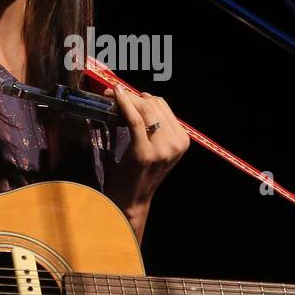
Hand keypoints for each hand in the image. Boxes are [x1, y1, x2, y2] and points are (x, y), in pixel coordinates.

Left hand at [102, 85, 190, 229]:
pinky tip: (115, 95)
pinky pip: (134, 120)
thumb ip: (154, 126)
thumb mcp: (155, 148)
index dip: (142, 97)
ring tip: (111, 98)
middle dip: (132, 96)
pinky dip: (124, 104)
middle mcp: (176, 143)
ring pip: (144, 109)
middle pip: (154, 105)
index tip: (124, 94)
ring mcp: (162, 148)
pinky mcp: (144, 152)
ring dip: (126, 100)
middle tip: (113, 94)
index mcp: (182, 140)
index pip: (163, 106)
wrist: (132, 201)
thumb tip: (138, 98)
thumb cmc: (138, 173)